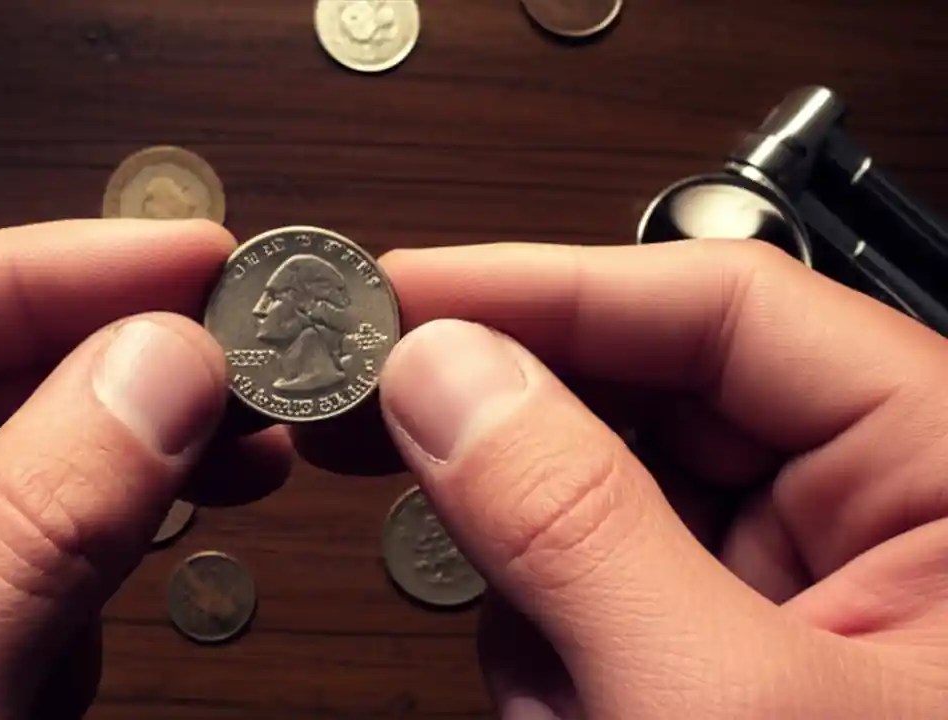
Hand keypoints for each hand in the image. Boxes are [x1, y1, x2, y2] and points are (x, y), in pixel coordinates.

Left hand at [0, 220, 287, 718]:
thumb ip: (28, 531)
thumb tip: (156, 370)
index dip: (45, 270)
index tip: (187, 262)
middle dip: (105, 361)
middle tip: (239, 350)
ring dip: (121, 445)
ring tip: (237, 436)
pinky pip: (11, 540)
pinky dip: (96, 540)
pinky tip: (157, 533)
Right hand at [377, 240, 947, 717]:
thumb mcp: (714, 700)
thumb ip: (577, 528)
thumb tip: (446, 373)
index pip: (730, 309)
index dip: (549, 288)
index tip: (407, 294)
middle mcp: (880, 516)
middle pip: (651, 402)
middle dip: (522, 459)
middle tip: (377, 424)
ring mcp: (804, 593)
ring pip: (606, 509)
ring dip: (538, 592)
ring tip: (557, 695)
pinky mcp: (738, 659)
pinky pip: (606, 597)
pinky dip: (556, 655)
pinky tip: (569, 717)